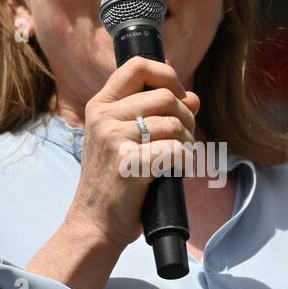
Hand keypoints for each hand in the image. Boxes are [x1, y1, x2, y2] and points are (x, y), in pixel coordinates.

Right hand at [65, 56, 199, 248]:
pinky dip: (186, 161)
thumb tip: (193, 97)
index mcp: (100, 106)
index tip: (178, 96)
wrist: (94, 223)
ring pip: (174, 124)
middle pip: (165, 96)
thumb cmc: (114, 182)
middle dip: (186, 117)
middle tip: (185, 138)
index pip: (137, 66)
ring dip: (188, 142)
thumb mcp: (126, 141)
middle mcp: (103, 117)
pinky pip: (175, 150)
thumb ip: (156, 114)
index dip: (167, 76)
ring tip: (181, 158)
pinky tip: (180, 171)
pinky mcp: (127, 163)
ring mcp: (113, 139)